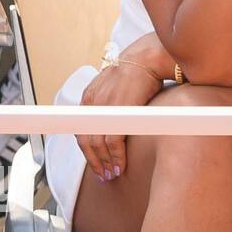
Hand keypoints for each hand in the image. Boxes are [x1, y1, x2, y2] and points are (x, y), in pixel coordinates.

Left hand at [77, 44, 164, 180]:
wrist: (149, 57)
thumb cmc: (141, 69)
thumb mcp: (118, 84)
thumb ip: (112, 101)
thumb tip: (118, 118)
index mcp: (90, 96)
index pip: (82, 130)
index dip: (88, 149)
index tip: (96, 161)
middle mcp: (92, 104)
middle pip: (86, 140)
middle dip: (94, 161)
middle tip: (104, 174)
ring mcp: (103, 109)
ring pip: (97, 144)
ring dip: (105, 162)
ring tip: (113, 173)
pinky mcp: (117, 113)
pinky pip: (112, 142)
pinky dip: (116, 156)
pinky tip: (121, 164)